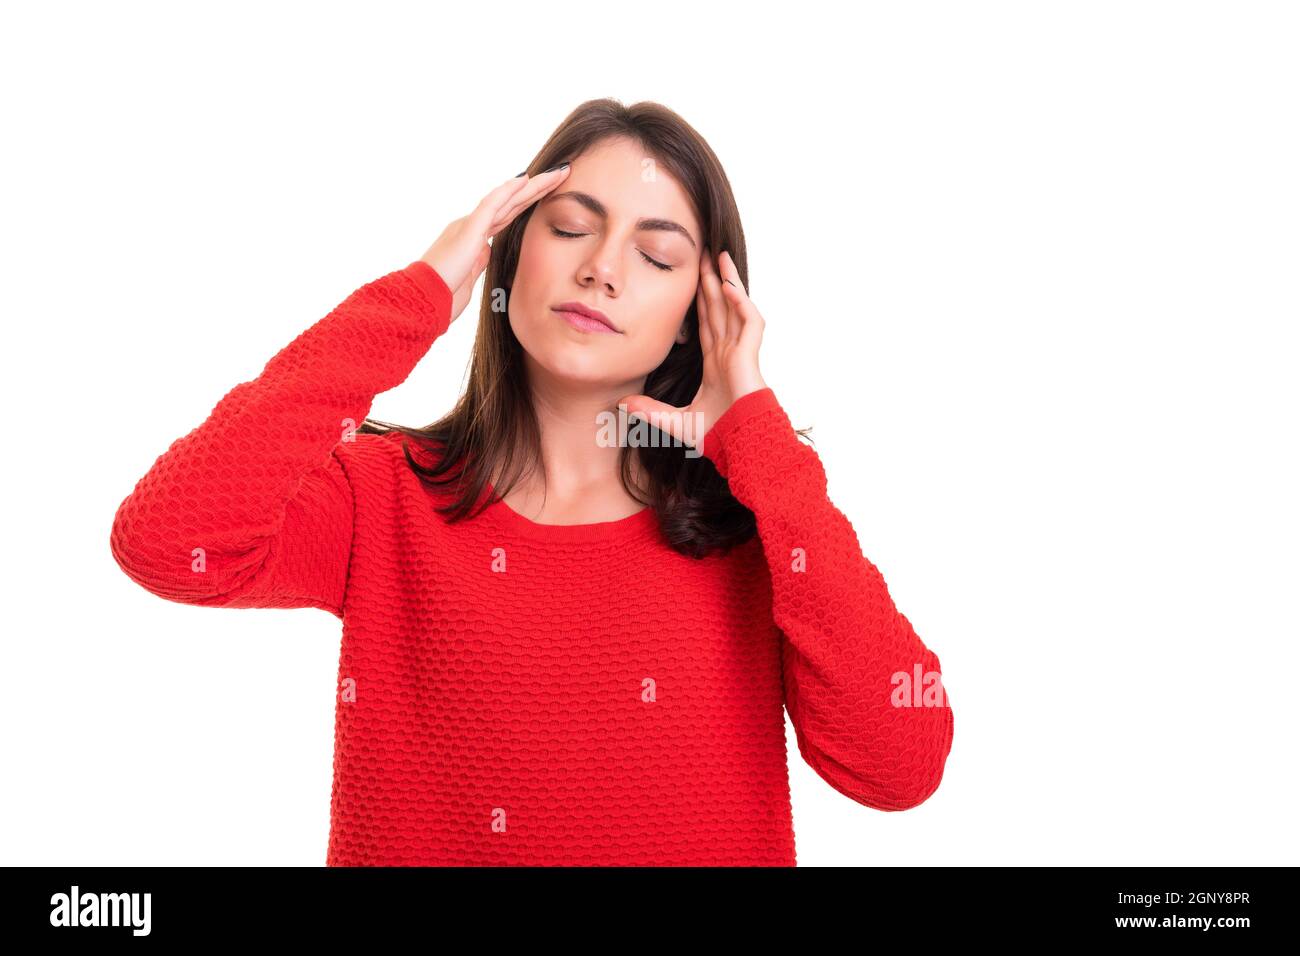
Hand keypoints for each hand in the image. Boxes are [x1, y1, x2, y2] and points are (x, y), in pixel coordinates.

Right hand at [420, 165, 571, 324]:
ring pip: (506, 199)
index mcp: (473, 240)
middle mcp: (471, 227)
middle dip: (537, 189)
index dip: (527, 204)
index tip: (548, 194)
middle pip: (511, 204)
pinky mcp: (469, 230)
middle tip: (560, 174)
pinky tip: (525, 179)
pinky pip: (491, 204)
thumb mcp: (468, 279)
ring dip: (532, 185)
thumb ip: (478, 262)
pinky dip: (508, 191)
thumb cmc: (442, 296)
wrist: (423, 301)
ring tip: (555, 173)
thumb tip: (487, 252)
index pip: (507, 217)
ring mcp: (469, 226)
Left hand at [620, 247, 767, 450]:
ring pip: (734, 307)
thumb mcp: (675, 421)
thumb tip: (621, 404)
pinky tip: (728, 285)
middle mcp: (729, 353)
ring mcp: (741, 352)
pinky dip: (740, 303)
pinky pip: (749, 321)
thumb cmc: (719, 437)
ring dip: (728, 281)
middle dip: (711, 281)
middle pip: (719, 307)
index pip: (705, 323)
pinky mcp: (750, 355)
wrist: (741, 448)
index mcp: (716, 363)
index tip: (690, 281)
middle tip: (702, 255)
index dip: (699, 301)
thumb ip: (651, 411)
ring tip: (718, 256)